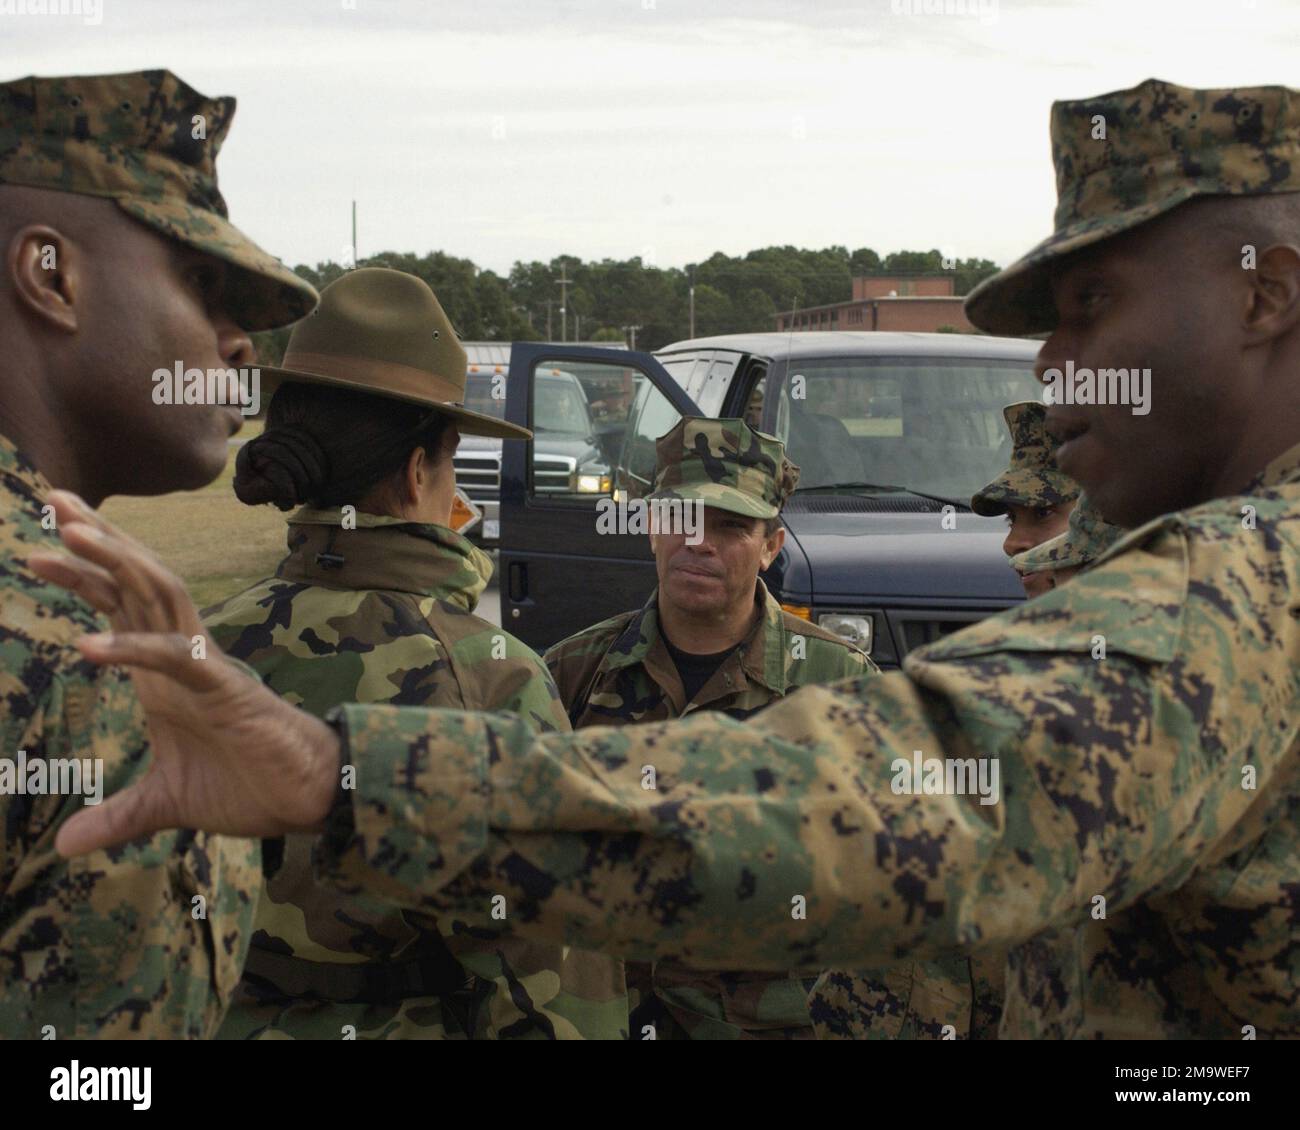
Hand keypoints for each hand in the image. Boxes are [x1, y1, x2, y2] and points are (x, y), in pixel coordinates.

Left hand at [27, 491, 342, 855]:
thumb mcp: (164, 805)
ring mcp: (204, 666)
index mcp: (163, 670)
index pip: (119, 605)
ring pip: (158, 596)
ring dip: (115, 562)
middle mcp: (182, 654)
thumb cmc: (249, 787)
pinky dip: (133, 650)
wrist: (309, 799)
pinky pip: (177, 658)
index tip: (40, 542)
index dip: (84, 571)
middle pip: (136, 580)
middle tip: (53, 497)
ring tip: (69, 532)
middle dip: (96, 538)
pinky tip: (87, 648)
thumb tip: (63, 848)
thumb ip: (116, 817)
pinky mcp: (226, 690)